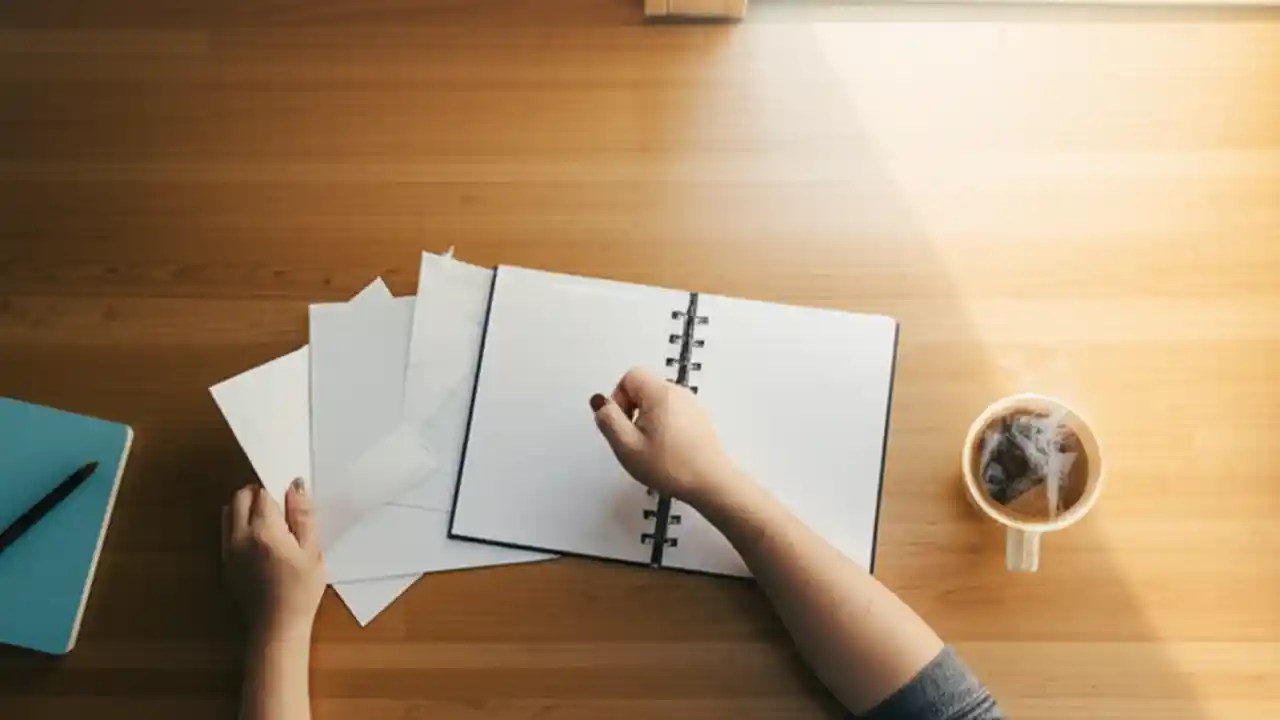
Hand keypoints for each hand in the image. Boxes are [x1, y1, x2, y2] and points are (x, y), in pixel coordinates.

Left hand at [222, 481, 324, 641]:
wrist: (277, 627)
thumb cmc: (301, 591)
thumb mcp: (312, 551)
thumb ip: (303, 515)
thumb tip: (295, 486)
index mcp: (264, 532)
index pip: (262, 492)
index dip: (278, 490)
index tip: (291, 499)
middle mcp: (239, 537)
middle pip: (240, 496)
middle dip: (259, 495)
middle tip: (281, 510)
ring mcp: (227, 549)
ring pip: (229, 511)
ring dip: (246, 509)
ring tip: (270, 526)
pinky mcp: (224, 561)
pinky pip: (226, 531)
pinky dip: (239, 526)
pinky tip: (260, 542)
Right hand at [590, 367, 740, 507]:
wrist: (711, 483)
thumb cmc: (671, 467)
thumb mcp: (627, 446)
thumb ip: (608, 421)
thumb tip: (601, 405)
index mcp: (660, 393)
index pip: (630, 376)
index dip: (618, 398)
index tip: (622, 423)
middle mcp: (678, 393)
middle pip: (644, 388)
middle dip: (632, 411)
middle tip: (634, 439)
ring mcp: (691, 405)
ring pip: (657, 402)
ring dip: (647, 421)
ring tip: (650, 448)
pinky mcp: (698, 419)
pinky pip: (672, 413)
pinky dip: (663, 427)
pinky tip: (665, 451)